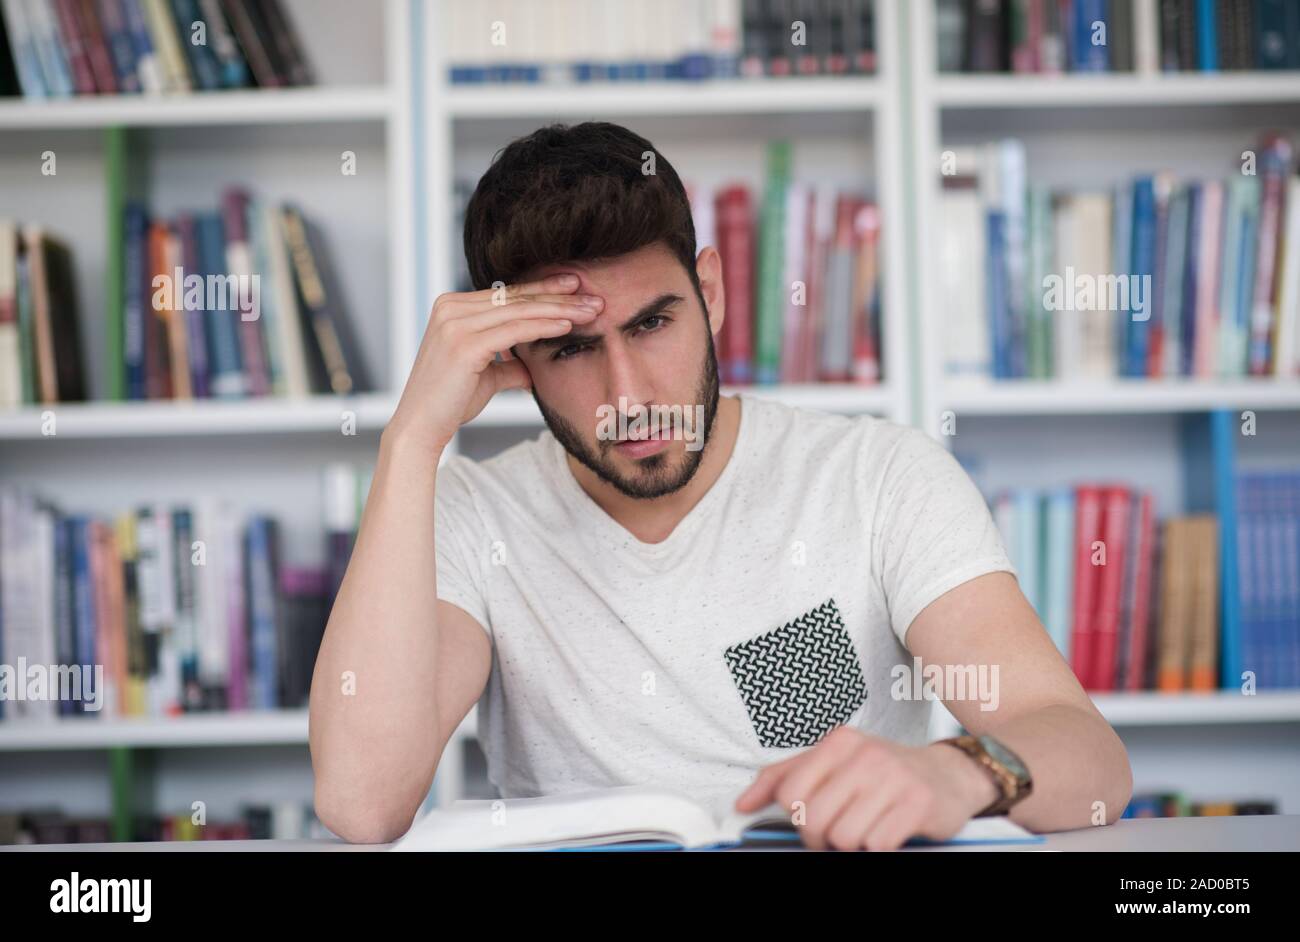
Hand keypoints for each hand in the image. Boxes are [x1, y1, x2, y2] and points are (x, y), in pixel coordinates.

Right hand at [386, 273, 603, 454]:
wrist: (421, 428)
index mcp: (453, 307)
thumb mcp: (486, 376)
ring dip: (559, 310)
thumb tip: (531, 368)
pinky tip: (567, 326)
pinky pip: (514, 330)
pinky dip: (543, 326)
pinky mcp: (463, 343)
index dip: (544, 291)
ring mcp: (455, 323)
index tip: (577, 289)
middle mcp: (451, 308)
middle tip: (594, 297)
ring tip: (591, 310)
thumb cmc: (450, 403)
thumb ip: (509, 364)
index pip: (508, 295)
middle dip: (559, 296)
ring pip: (519, 311)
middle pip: (516, 297)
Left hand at [734, 726, 998, 850]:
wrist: (947, 775)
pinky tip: (887, 832)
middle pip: (814, 820)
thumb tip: (743, 802)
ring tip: (865, 829)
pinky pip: (876, 845)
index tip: (810, 821)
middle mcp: (865, 754)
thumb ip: (785, 778)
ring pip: (844, 837)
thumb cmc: (884, 771)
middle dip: (821, 839)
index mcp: (839, 742)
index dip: (796, 818)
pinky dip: (877, 847)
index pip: (790, 793)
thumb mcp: (833, 763)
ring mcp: (894, 777)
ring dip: (852, 844)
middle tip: (838, 834)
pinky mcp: (918, 803)